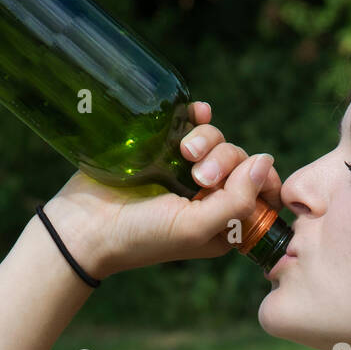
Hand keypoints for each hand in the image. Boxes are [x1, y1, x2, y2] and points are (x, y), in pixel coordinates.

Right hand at [41, 102, 282, 276]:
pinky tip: (195, 113)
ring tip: (183, 152)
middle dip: (227, 161)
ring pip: (219, 139)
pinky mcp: (163, 147)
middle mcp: (210, 195)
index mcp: (225, 222)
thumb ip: (237, 200)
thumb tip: (266, 161)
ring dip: (209, 139)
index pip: (263, 192)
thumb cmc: (142, 236)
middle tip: (199, 177)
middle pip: (241, 161)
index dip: (261, 179)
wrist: (85, 226)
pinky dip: (199, 115)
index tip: (241, 178)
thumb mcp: (197, 228)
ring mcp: (186, 169)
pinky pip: (193, 122)